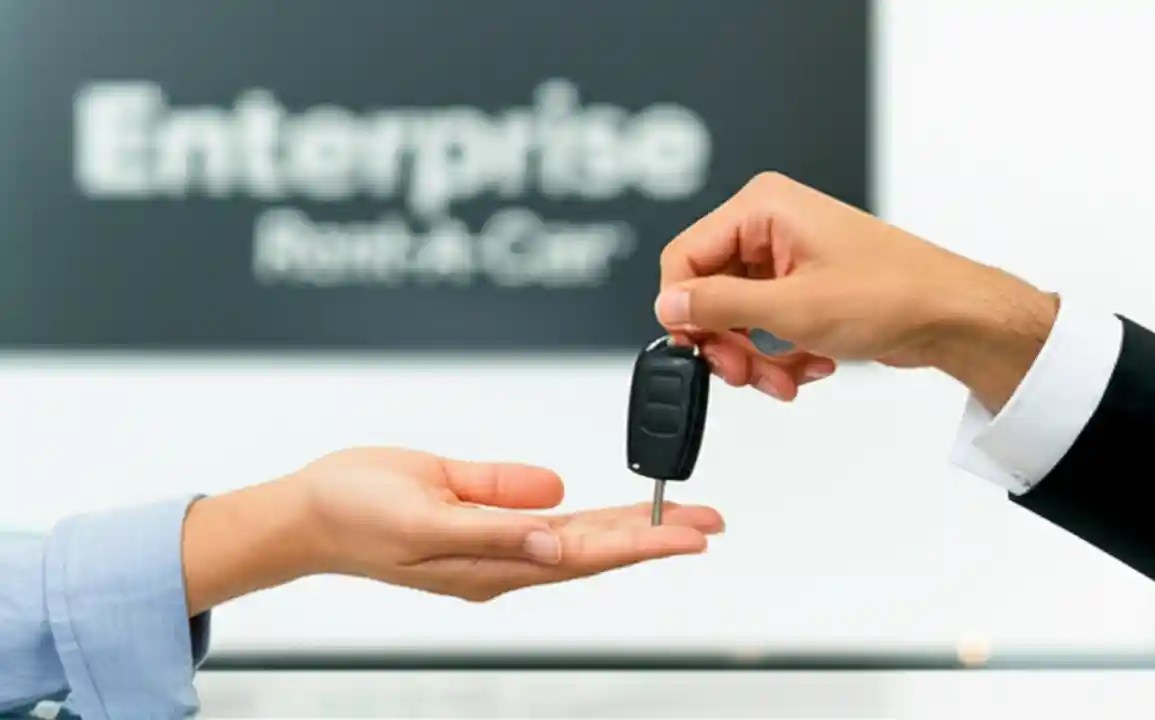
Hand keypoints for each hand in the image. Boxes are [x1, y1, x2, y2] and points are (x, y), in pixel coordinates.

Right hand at [181, 447, 722, 613]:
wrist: (308, 513)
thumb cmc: (354, 511)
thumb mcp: (421, 514)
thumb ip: (490, 524)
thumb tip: (555, 533)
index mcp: (492, 564)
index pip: (587, 553)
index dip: (645, 542)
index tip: (692, 534)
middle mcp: (503, 560)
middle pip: (597, 547)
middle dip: (656, 535)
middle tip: (710, 522)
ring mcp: (495, 544)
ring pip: (580, 535)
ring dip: (632, 527)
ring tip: (681, 518)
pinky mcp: (483, 521)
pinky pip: (548, 519)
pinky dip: (590, 517)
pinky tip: (615, 514)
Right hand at [654, 171, 1057, 409]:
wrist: (952, 317)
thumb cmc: (895, 294)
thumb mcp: (792, 308)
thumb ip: (720, 306)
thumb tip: (670, 305)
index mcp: (762, 207)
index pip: (685, 258)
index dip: (686, 310)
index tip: (695, 349)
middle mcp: (770, 225)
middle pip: (709, 291)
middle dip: (726, 342)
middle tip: (744, 373)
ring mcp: (787, 257)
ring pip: (736, 317)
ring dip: (755, 357)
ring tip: (783, 378)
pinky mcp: (802, 287)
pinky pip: (765, 326)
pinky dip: (779, 355)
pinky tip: (809, 366)